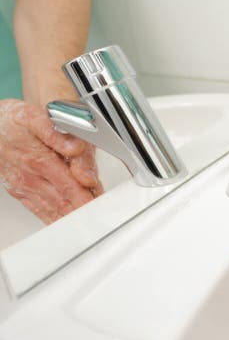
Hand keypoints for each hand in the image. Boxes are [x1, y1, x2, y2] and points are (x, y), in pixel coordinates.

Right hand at [0, 99, 102, 223]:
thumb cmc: (15, 121)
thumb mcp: (36, 118)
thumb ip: (58, 134)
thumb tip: (76, 147)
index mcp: (38, 159)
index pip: (69, 184)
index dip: (87, 196)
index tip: (102, 204)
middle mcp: (30, 176)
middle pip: (63, 200)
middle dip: (83, 209)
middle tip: (102, 217)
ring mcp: (24, 186)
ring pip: (52, 208)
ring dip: (71, 216)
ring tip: (90, 221)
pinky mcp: (19, 191)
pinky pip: (39, 210)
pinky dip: (55, 217)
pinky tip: (67, 221)